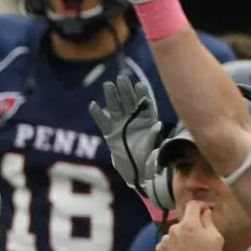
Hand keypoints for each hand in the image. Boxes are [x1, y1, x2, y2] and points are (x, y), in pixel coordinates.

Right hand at [88, 71, 162, 189]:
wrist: (137, 171)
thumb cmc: (148, 158)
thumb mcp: (153, 147)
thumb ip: (153, 136)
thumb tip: (158, 125)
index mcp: (147, 120)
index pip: (145, 104)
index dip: (142, 94)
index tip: (139, 85)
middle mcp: (133, 119)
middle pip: (128, 101)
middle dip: (125, 90)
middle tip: (122, 79)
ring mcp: (121, 125)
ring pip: (115, 107)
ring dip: (112, 96)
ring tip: (108, 85)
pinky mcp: (110, 133)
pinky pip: (102, 121)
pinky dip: (97, 114)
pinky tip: (93, 105)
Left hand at [156, 202, 222, 250]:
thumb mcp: (215, 237)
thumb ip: (208, 221)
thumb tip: (205, 211)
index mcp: (189, 224)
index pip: (192, 205)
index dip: (199, 206)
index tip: (203, 211)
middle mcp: (174, 229)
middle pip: (183, 223)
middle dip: (190, 227)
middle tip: (197, 239)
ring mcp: (165, 241)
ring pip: (174, 234)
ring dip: (179, 238)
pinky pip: (166, 245)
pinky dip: (172, 248)